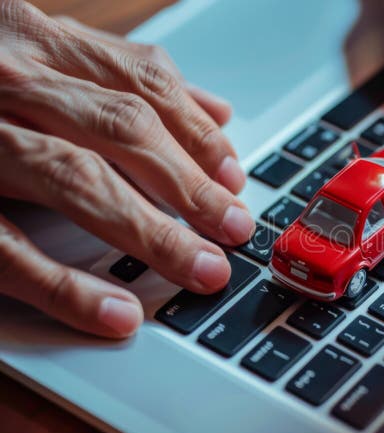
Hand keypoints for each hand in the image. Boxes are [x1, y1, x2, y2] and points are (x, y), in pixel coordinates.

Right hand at [0, 1, 254, 337]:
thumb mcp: (34, 49)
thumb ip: (121, 75)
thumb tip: (212, 107)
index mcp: (32, 41)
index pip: (142, 86)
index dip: (197, 136)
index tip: (234, 179)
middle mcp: (3, 79)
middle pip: (121, 133)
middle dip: (188, 187)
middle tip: (233, 232)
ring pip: (74, 182)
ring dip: (149, 234)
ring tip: (200, 271)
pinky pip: (2, 247)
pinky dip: (63, 284)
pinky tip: (115, 313)